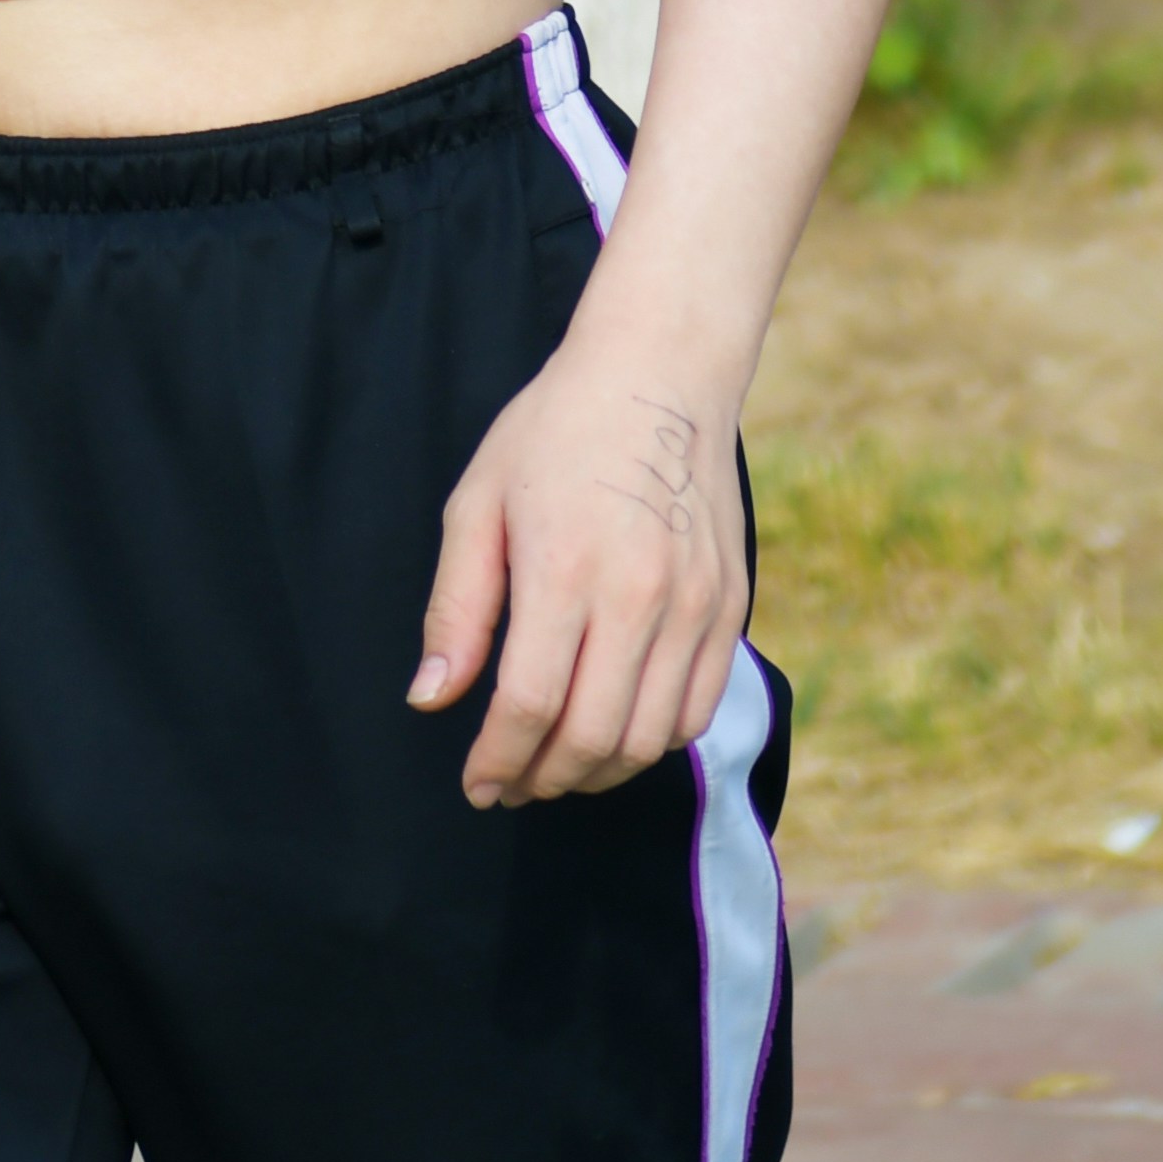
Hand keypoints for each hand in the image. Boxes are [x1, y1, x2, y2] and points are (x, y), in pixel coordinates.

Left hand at [406, 330, 751, 806]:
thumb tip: (431, 700)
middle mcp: (638, 598)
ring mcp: (694, 608)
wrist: (659, 377)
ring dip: (598, 773)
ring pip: (649, 740)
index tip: (477, 784)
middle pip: (593, 738)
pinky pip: (696, 712)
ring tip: (558, 767)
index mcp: (564, 570)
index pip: (528, 705)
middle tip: (513, 783)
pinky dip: (653, 743)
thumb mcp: (479, 503)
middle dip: (544, 779)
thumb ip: (457, 609)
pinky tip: (615, 733)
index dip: (498, 760)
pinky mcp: (730, 610)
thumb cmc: (554, 433)